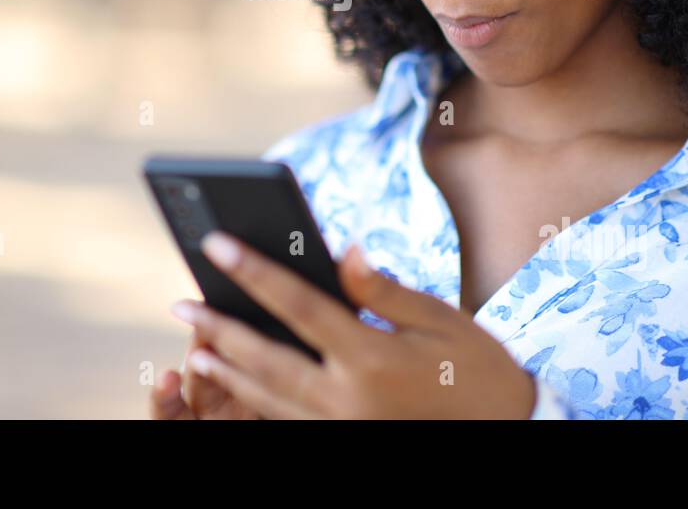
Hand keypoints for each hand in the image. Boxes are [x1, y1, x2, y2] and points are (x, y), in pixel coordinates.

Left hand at [166, 232, 536, 418]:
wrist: (506, 431)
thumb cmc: (476, 368)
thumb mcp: (439, 318)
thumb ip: (382, 289)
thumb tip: (343, 250)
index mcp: (373, 357)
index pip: (299, 304)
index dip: (254, 270)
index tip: (216, 242)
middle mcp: (349, 400)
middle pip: (267, 358)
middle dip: (219, 328)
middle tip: (180, 304)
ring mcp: (342, 430)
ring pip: (268, 398)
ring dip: (227, 371)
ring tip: (195, 345)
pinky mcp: (343, 446)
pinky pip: (287, 423)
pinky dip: (256, 403)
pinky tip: (237, 384)